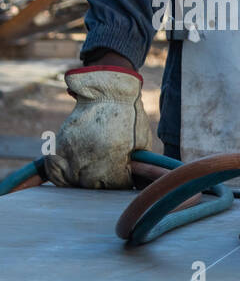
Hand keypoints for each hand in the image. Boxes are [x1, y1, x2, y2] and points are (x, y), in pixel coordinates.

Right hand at [44, 65, 151, 189]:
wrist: (108, 93)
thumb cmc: (130, 118)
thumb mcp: (142, 143)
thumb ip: (139, 166)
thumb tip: (140, 183)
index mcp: (114, 159)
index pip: (115, 186)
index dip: (121, 183)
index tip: (123, 178)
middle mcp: (91, 159)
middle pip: (92, 186)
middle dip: (102, 184)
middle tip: (107, 175)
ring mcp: (73, 152)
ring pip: (73, 181)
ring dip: (81, 181)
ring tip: (90, 174)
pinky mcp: (60, 145)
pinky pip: (55, 170)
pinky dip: (60, 175)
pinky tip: (70, 173)